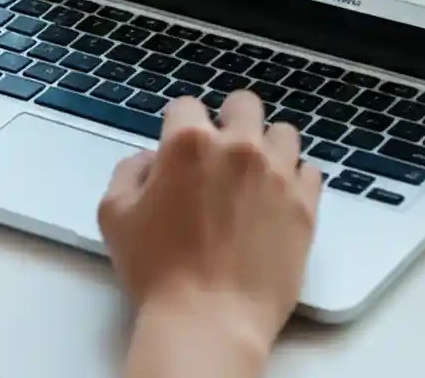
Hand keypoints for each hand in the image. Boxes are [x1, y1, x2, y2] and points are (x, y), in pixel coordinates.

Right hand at [98, 91, 322, 360]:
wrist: (209, 319)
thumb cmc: (157, 272)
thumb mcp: (114, 216)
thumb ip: (129, 172)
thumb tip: (150, 160)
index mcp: (188, 143)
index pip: (186, 106)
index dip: (178, 124)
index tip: (179, 144)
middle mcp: (239, 148)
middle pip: (244, 104)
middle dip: (230, 119)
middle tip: (221, 148)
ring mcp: (278, 174)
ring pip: (283, 133)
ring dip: (267, 145)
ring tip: (254, 174)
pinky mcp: (305, 204)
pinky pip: (309, 171)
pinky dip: (294, 178)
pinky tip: (277, 198)